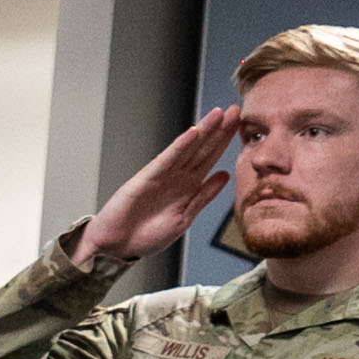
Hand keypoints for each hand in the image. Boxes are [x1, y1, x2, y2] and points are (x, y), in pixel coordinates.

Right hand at [77, 108, 240, 270]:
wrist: (116, 248)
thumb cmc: (145, 236)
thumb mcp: (184, 218)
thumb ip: (204, 196)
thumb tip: (224, 176)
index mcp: (188, 187)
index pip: (210, 158)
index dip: (225, 142)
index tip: (241, 125)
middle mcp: (177, 177)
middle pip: (202, 149)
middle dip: (219, 130)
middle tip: (236, 110)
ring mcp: (162, 176)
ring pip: (187, 149)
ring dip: (203, 131)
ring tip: (219, 114)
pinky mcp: (145, 179)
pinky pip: (166, 160)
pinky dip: (179, 147)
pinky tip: (192, 133)